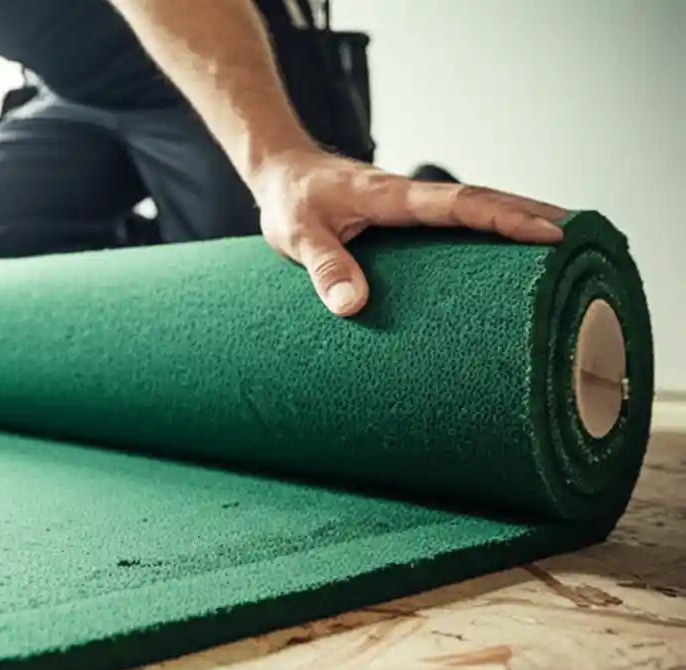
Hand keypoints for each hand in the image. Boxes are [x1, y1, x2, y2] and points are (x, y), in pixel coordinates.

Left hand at [250, 150, 567, 316]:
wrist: (279, 172)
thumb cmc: (289, 201)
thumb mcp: (296, 236)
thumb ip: (323, 267)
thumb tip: (352, 306)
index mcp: (389, 196)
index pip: (458, 204)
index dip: (504, 217)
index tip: (548, 230)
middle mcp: (407, 194)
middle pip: (481, 199)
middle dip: (530, 213)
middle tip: (580, 233)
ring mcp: (409, 203)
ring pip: (473, 206)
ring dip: (516, 216)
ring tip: (564, 238)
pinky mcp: (405, 214)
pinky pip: (456, 218)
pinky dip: (488, 225)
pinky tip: (508, 248)